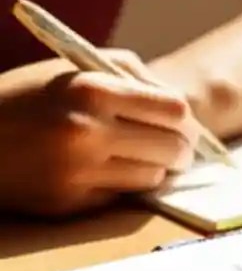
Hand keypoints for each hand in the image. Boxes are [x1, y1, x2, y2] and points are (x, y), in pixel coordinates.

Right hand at [0, 52, 199, 216]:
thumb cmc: (26, 96)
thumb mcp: (73, 68)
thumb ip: (132, 78)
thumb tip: (182, 112)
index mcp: (92, 90)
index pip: (174, 110)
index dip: (186, 121)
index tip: (184, 125)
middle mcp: (86, 132)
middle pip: (172, 148)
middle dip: (180, 149)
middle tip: (177, 148)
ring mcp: (76, 171)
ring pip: (152, 177)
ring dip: (153, 169)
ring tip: (138, 157)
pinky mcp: (67, 203)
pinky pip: (121, 197)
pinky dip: (121, 185)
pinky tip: (104, 171)